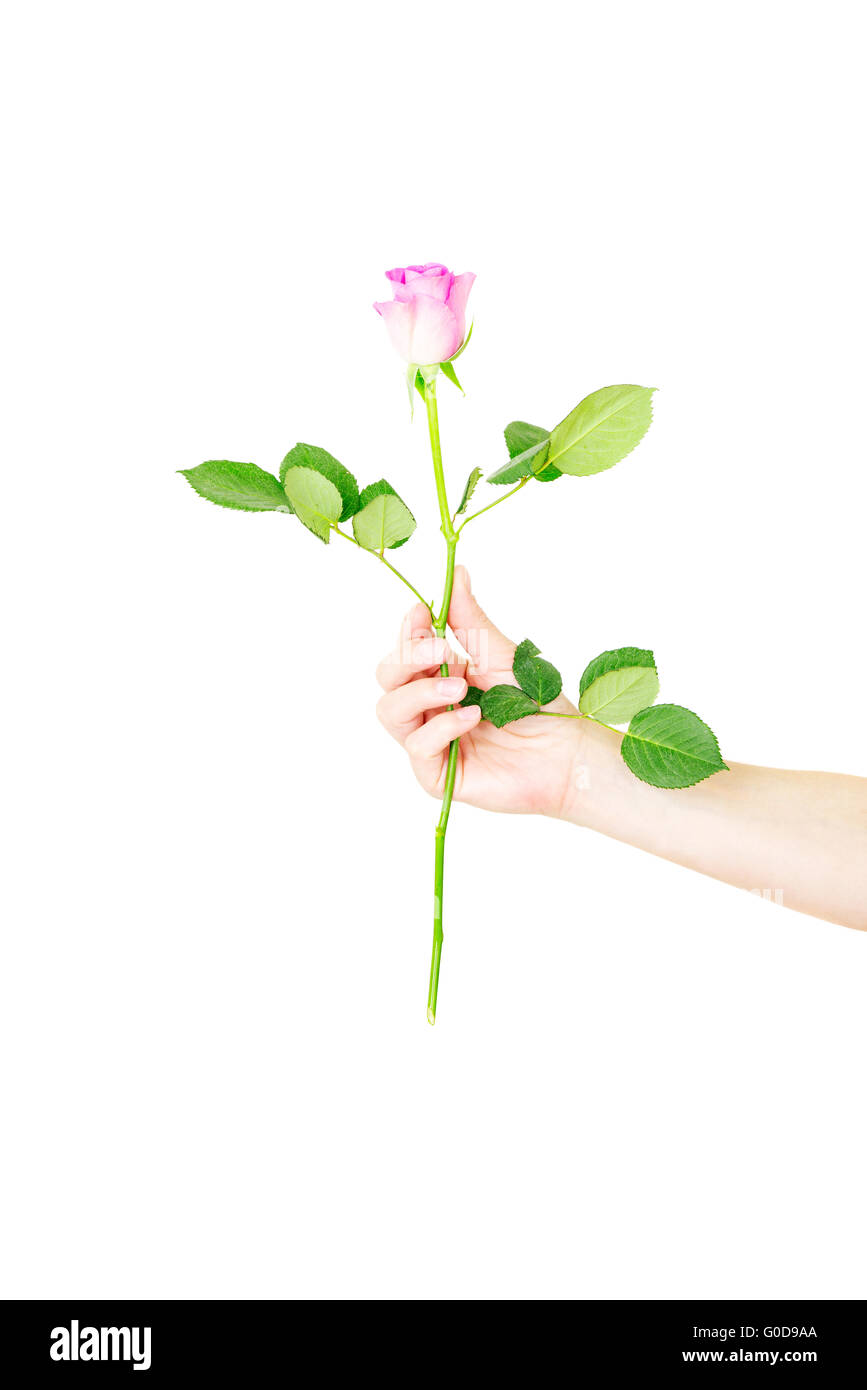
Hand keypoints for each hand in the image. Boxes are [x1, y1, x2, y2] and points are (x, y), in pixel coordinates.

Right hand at [375, 565, 590, 817]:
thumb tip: (457, 571)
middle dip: (407, 658)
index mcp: (441, 676)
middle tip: (443, 649)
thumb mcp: (500, 654)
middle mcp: (430, 708)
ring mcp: (431, 741)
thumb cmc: (539, 704)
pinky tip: (472, 718)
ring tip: (460, 687)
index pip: (403, 651)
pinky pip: (417, 747)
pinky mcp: (438, 775)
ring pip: (391, 711)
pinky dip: (441, 727)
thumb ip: (471, 619)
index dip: (406, 632)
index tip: (420, 612)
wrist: (567, 751)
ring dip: (420, 692)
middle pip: (387, 678)